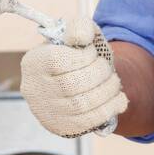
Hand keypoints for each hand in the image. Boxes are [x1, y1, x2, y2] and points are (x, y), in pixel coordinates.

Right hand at [20, 17, 128, 138]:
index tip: (92, 53)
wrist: (76, 81)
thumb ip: (79, 27)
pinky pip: (87, 122)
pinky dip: (109, 109)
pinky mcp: (62, 127)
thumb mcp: (76, 34)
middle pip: (71, 84)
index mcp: (34, 62)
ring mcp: (47, 111)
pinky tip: (119, 99)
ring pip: (80, 105)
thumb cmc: (76, 54)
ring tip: (115, 83)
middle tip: (108, 69)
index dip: (83, 57)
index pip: (58, 61)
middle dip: (99, 74)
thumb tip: (82, 38)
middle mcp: (35, 89)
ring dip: (107, 91)